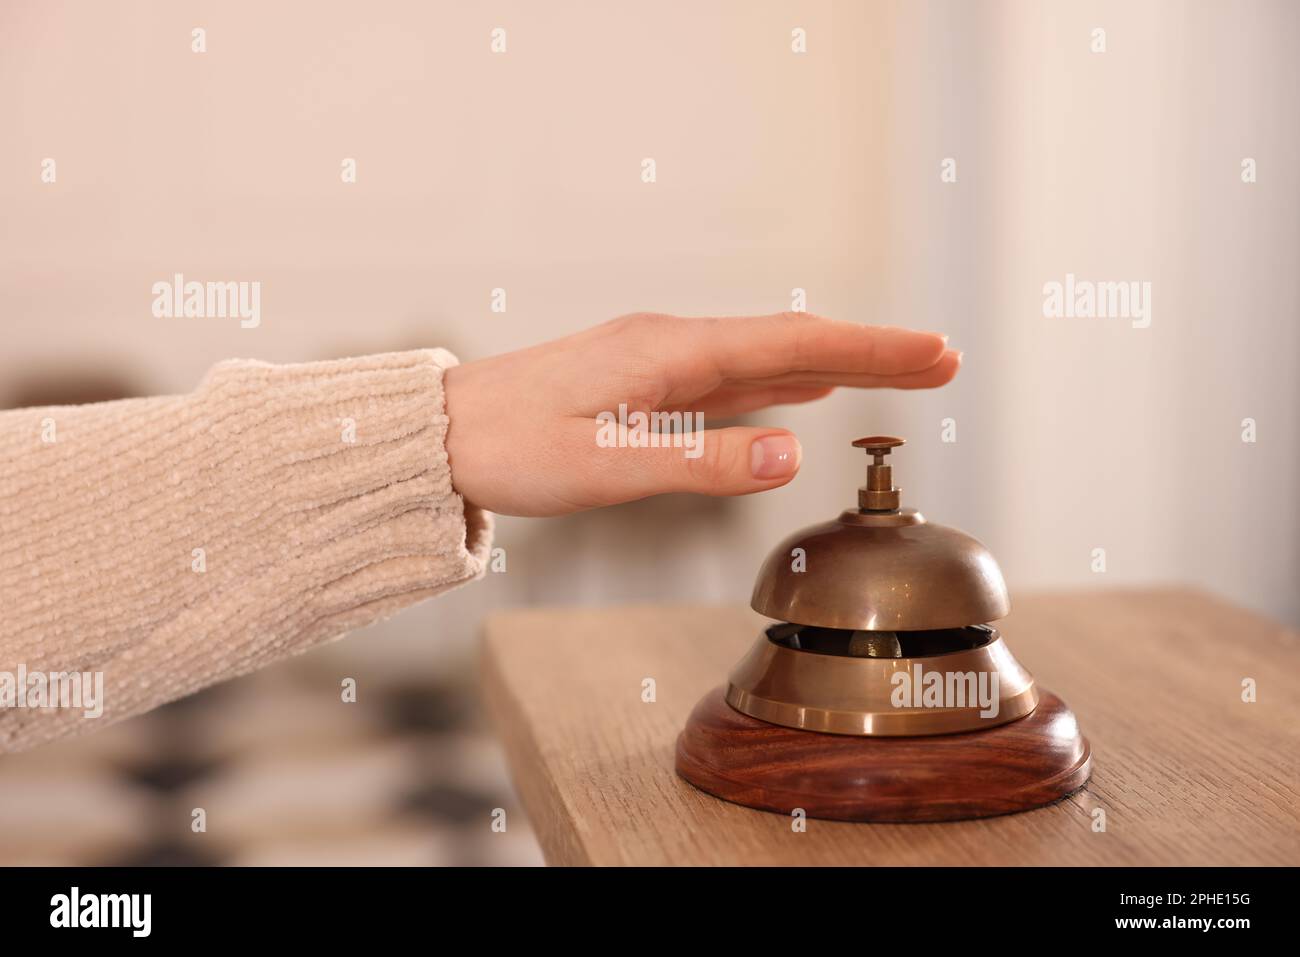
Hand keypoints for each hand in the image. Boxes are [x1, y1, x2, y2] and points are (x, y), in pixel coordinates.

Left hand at [443, 312, 957, 515]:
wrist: (439, 434)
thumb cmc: (511, 449)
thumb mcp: (605, 467)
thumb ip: (700, 462)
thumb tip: (793, 456)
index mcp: (671, 353)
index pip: (796, 343)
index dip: (873, 351)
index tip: (937, 355)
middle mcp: (673, 344)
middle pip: (794, 341)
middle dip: (873, 351)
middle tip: (945, 360)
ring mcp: (660, 360)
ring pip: (768, 357)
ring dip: (838, 363)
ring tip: (899, 371)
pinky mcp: (645, 382)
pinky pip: (733, 375)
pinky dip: (783, 377)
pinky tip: (804, 384)